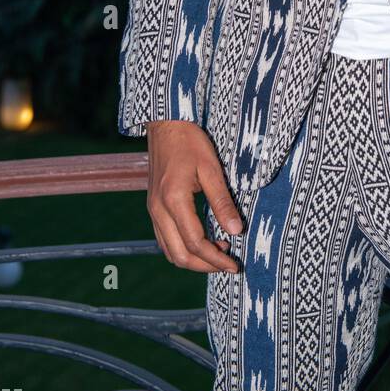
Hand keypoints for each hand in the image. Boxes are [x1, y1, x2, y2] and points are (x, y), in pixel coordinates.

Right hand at [146, 120, 242, 272]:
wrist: (166, 125)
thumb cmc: (190, 142)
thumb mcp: (211, 168)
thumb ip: (222, 201)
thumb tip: (237, 230)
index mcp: (174, 200)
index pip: (195, 242)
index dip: (216, 258)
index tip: (234, 265)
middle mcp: (158, 210)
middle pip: (179, 254)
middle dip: (205, 266)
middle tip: (229, 265)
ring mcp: (153, 210)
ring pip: (169, 251)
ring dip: (193, 260)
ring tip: (219, 253)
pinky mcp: (153, 208)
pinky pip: (165, 240)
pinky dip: (182, 249)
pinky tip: (202, 242)